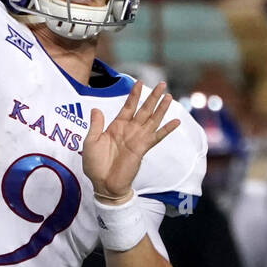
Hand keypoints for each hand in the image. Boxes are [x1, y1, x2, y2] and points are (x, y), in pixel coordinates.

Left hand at [83, 80, 179, 201]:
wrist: (103, 184)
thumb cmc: (95, 165)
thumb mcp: (91, 141)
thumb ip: (95, 125)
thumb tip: (96, 109)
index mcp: (117, 126)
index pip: (128, 106)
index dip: (134, 95)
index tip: (139, 82)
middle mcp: (129, 130)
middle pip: (144, 109)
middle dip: (152, 97)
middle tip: (161, 83)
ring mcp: (137, 139)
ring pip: (152, 119)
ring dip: (161, 108)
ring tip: (169, 96)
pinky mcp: (142, 148)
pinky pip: (156, 136)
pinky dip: (166, 129)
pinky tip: (176, 121)